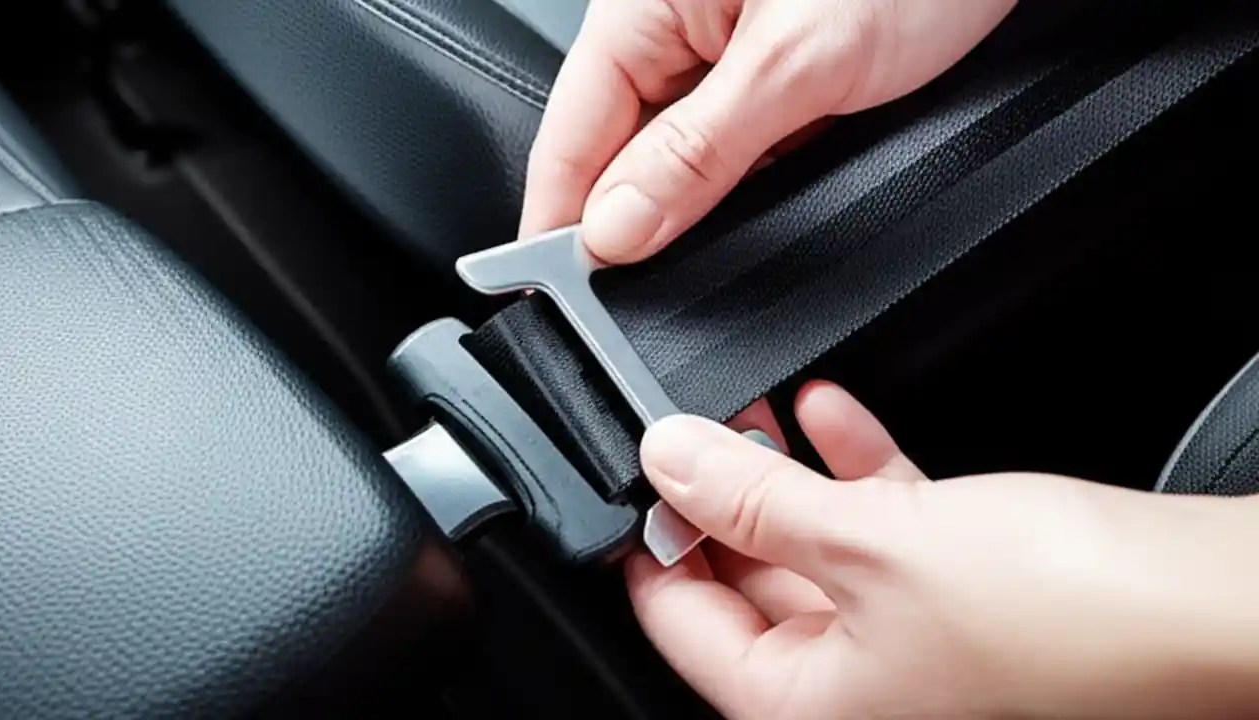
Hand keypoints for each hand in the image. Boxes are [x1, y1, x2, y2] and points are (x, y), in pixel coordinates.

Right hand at [521, 0, 1016, 262]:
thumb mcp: (797, 63)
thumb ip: (698, 152)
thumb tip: (616, 228)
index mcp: (646, 6)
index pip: (571, 131)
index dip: (556, 217)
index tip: (554, 292)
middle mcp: (677, 29)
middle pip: (616, 153)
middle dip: (625, 226)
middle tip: (629, 302)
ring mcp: (727, 59)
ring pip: (676, 162)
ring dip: (685, 213)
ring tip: (690, 262)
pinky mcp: (775, 82)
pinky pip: (732, 154)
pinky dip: (736, 194)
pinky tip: (745, 222)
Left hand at [628, 382, 1258, 718]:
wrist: (1209, 612)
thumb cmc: (1064, 618)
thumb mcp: (870, 545)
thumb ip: (754, 501)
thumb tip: (669, 462)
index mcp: (807, 712)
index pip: (682, 631)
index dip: (649, 548)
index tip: (631, 481)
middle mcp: (856, 694)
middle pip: (745, 589)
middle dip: (718, 501)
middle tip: (688, 434)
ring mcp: (910, 648)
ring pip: (813, 554)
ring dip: (781, 479)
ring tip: (749, 410)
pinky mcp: (963, 601)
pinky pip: (879, 537)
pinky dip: (852, 477)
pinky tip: (832, 415)